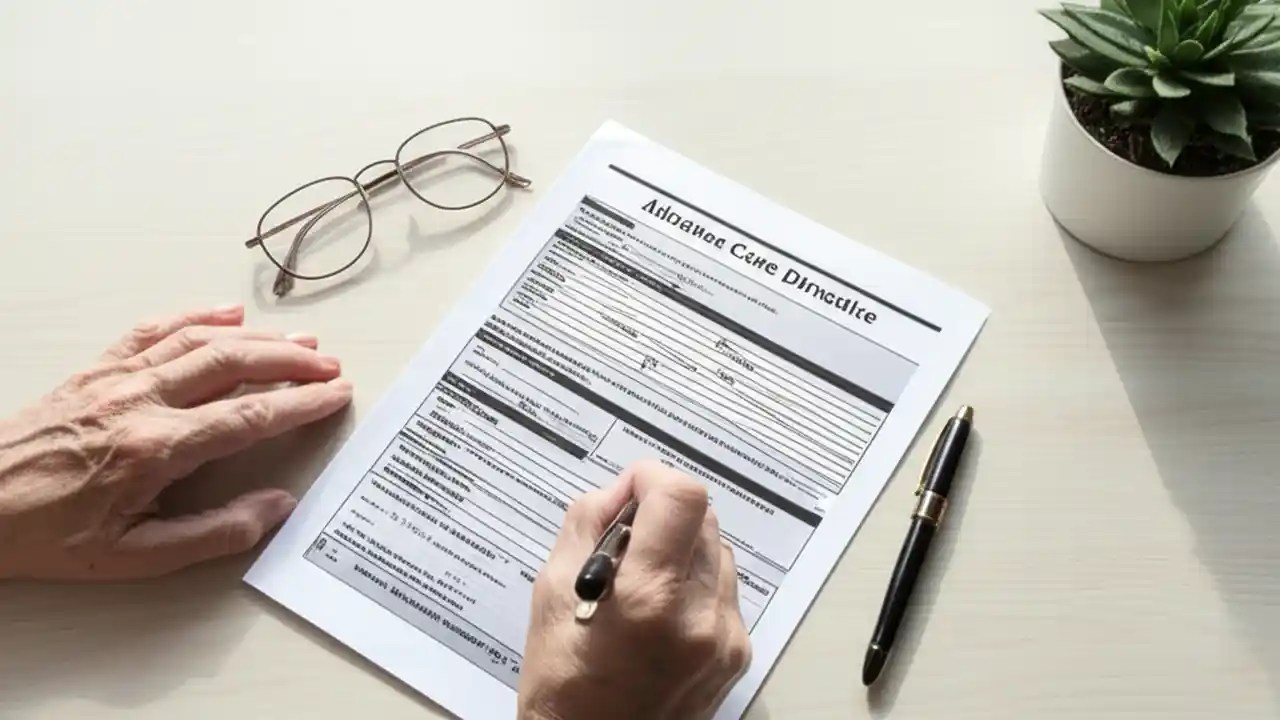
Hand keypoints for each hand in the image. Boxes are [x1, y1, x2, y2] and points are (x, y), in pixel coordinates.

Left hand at [0, 305, 351, 580]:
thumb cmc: (47, 536)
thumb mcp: (135, 558)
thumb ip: (215, 534)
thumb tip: (276, 507)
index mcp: (155, 449)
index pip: (249, 416)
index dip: (301, 403)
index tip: (336, 395)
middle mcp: (140, 402)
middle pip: (233, 364)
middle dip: (290, 362)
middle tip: (330, 365)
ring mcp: (116, 379)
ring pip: (201, 342)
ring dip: (257, 337)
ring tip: (299, 341)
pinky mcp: (95, 370)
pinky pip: (153, 330)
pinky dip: (195, 316)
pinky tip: (226, 313)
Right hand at [518, 461, 751, 719]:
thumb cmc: (561, 684)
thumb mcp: (550, 594)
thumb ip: (588, 525)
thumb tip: (621, 489)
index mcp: (648, 597)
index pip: (682, 496)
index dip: (652, 480)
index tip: (627, 494)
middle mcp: (700, 615)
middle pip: (703, 518)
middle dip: (664, 516)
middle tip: (626, 544)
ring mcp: (726, 638)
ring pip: (718, 551)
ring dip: (683, 550)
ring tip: (642, 585)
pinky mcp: (738, 655)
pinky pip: (726, 590)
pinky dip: (696, 585)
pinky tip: (662, 615)